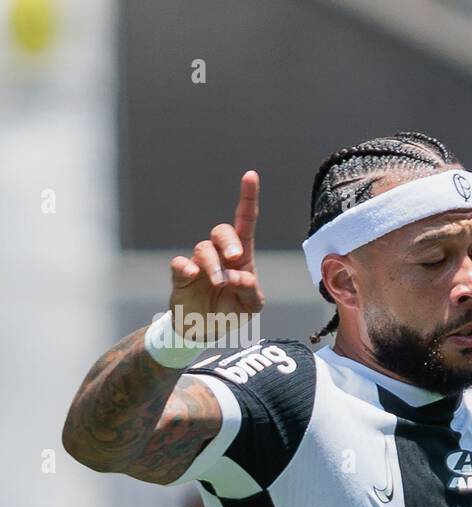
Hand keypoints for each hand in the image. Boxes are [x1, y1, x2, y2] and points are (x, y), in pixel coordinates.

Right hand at [168, 170, 264, 342]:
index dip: (248, 198)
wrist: (206, 329)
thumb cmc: (232, 311)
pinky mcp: (181, 274)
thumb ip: (252, 292)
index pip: (245, 222)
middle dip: (229, 241)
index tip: (250, 175)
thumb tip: (241, 277)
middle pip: (222, 231)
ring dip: (213, 266)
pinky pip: (180, 263)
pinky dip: (185, 267)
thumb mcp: (251, 306)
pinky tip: (192, 274)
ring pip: (204, 250)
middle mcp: (220, 254)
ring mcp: (199, 262)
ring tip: (218, 283)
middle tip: (235, 259)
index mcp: (242, 256)